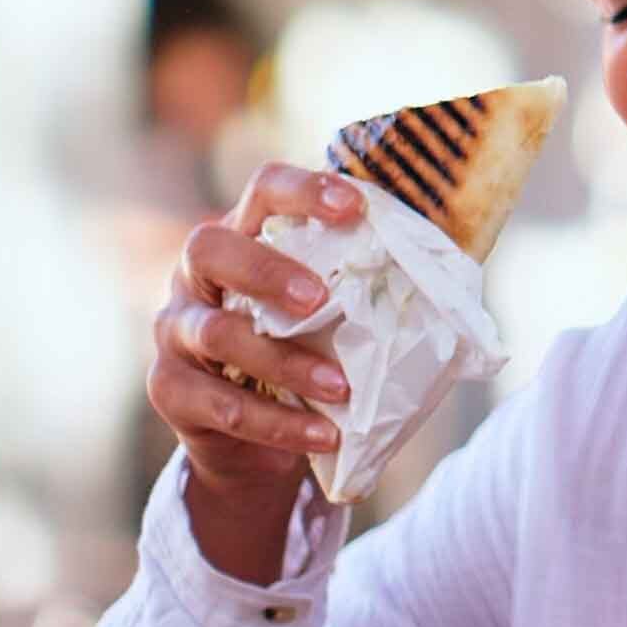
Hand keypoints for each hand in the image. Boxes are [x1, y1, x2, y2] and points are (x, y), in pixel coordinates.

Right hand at [149, 165, 365, 561]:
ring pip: (216, 334)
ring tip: (340, 386)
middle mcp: (195, 276)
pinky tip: (323, 433)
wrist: (256, 437)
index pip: (263, 190)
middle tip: (320, 298)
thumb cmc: (307, 349)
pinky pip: (219, 406)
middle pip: (210, 247)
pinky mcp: (170, 391)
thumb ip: (368, 281)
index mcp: (242, 235)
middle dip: (267, 271)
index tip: (355, 207)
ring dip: (284, 361)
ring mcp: (175, 332)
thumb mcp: (333, 311)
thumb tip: (456, 264)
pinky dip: (276, 423)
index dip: (304, 191)